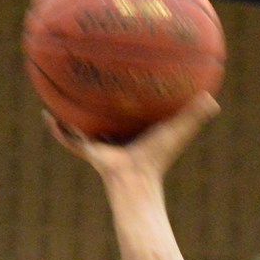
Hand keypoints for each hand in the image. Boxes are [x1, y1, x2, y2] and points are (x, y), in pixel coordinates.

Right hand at [44, 92, 220, 184]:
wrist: (136, 181)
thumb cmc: (159, 158)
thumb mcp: (178, 131)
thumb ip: (194, 116)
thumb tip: (214, 100)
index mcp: (135, 131)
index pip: (130, 110)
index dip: (126, 98)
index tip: (123, 78)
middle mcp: (116, 136)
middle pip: (103, 115)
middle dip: (96, 101)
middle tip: (87, 78)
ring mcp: (100, 144)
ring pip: (82, 125)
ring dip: (71, 112)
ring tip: (57, 93)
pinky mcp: (87, 150)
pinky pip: (68, 138)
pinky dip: (57, 129)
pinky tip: (45, 113)